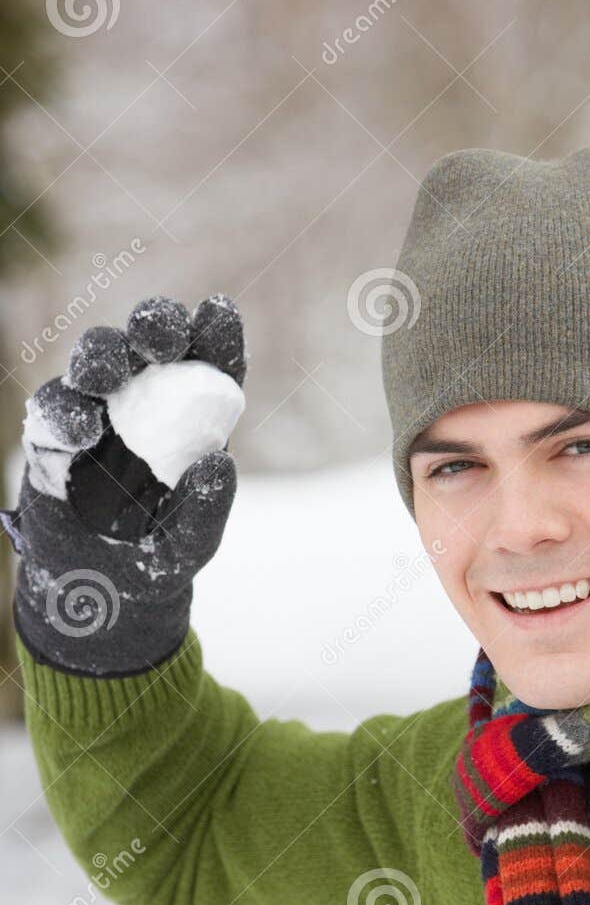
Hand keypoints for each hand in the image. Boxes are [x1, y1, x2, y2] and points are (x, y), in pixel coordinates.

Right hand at [2, 294, 245, 677]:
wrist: (100, 589)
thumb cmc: (158, 554)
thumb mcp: (191, 542)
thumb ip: (207, 507)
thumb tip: (220, 463)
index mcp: (195, 414)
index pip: (209, 361)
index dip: (214, 333)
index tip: (218, 315)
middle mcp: (148, 400)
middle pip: (148, 342)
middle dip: (154, 326)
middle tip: (159, 338)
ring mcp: (98, 411)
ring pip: (96, 361)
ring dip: (100, 358)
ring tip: (103, 378)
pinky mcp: (53, 436)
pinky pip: (55, 410)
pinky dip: (65, 414)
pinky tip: (82, 433)